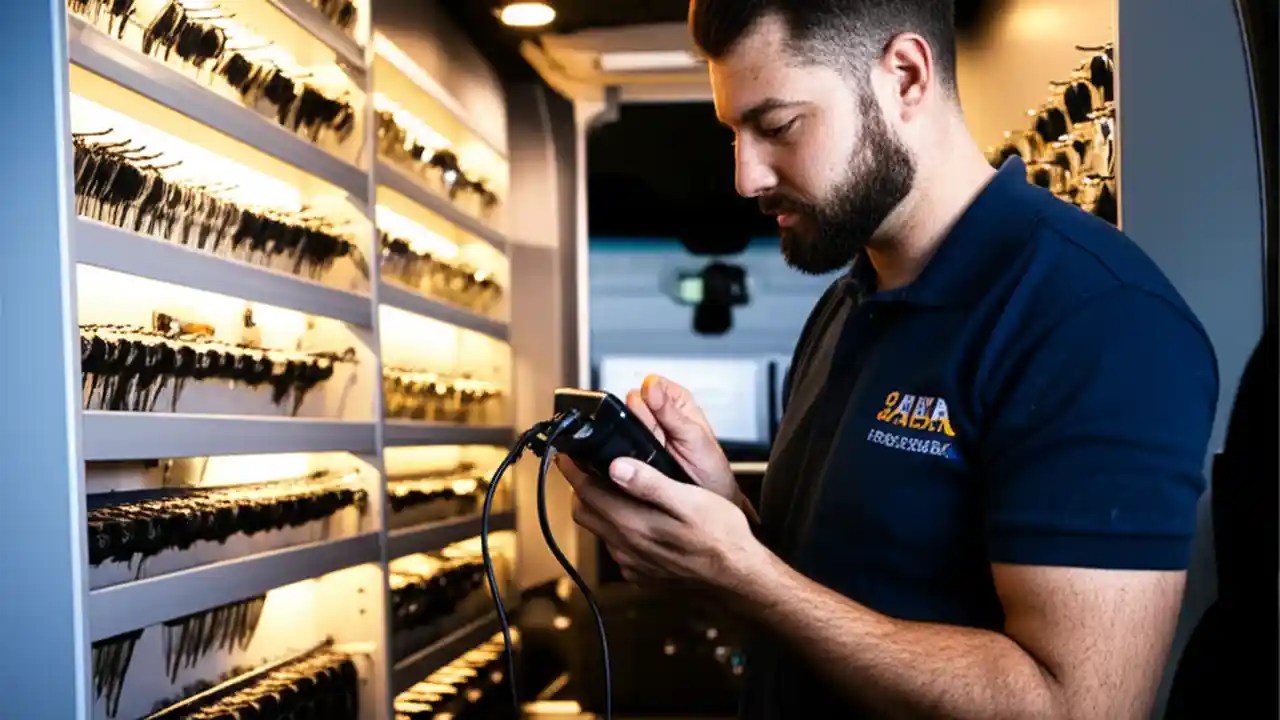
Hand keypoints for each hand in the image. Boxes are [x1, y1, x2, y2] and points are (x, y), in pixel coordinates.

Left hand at [560, 454, 765, 591]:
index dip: (573, 470)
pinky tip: (635, 519)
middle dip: (580, 488)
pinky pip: (617, 548)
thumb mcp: (690, 500)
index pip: (587, 493)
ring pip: (600, 530)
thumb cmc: (720, 537)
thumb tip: (615, 468)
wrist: (738, 578)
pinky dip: (616, 530)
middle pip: (585, 512)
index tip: (566, 454)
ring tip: (611, 488)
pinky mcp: (641, 573)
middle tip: (586, 468)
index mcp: (633, 523)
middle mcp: (626, 546)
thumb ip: (649, 484)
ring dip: (599, 509)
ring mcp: (632, 563)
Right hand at [624, 375, 737, 503]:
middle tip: (661, 441)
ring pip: (624, 426)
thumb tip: (651, 384)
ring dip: (635, 440)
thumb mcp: (693, 435)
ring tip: (656, 453)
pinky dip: (626, 453)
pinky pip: (619, 446)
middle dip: (642, 423)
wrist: (707, 499)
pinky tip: (642, 462)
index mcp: (675, 399)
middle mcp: (657, 413)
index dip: (649, 400)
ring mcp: (643, 433)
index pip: (648, 385)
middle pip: (632, 405)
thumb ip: (669, 410)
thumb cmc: (710, 467)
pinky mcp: (632, 452)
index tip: (659, 419)